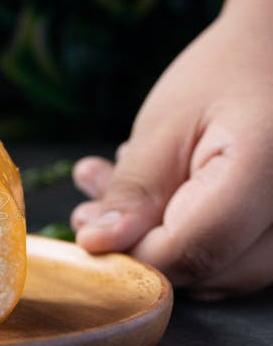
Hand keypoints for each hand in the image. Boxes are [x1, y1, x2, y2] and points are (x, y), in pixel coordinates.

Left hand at [71, 13, 272, 299]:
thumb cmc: (225, 73)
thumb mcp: (165, 124)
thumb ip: (133, 191)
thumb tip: (96, 245)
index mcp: (268, 171)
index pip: (194, 249)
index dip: (134, 254)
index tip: (90, 234)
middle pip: (212, 272)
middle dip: (141, 249)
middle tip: (91, 210)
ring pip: (225, 273)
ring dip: (160, 243)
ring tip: (117, 192)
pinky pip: (238, 258)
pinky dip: (188, 238)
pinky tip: (156, 199)